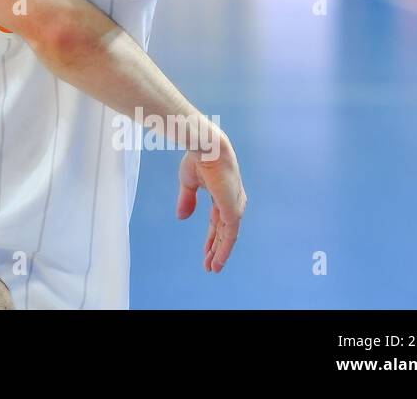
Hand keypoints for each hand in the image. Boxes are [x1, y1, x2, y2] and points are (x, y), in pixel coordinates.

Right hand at [176, 131, 246, 272]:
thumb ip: (187, 200)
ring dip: (221, 253)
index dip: (211, 237)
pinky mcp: (233, 210)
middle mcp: (232, 201)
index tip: (206, 251)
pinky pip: (230, 235)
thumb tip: (182, 218)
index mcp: (223, 194)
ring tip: (213, 268)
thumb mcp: (189, 183)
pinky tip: (217, 260)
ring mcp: (234, 206)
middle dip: (217, 248)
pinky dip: (224, 249)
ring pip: (228, 236)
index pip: (218, 221)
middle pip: (225, 231)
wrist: (206, 148)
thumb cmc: (198, 158)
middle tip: (210, 265)